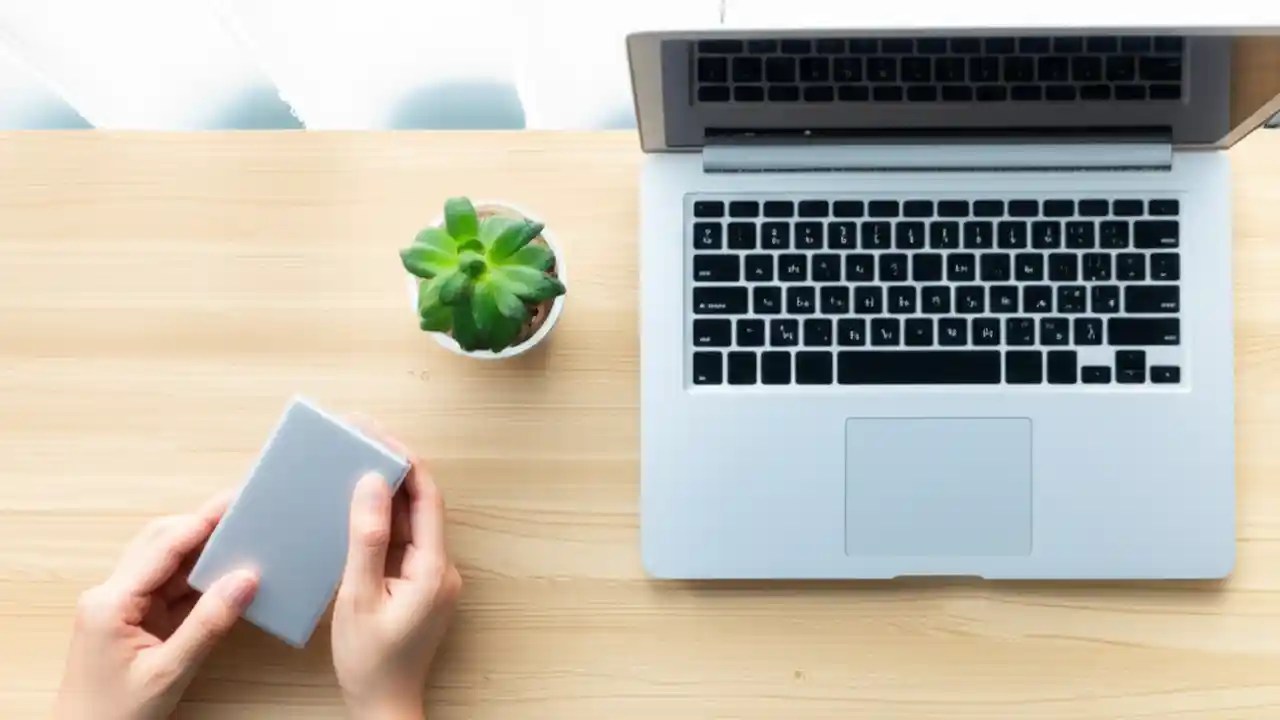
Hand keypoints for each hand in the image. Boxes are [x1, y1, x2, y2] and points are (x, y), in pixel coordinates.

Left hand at [54, 492, 258, 719]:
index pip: (163, 547)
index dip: (202, 522)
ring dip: (201, 549)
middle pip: (161, 543)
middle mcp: (110, 594)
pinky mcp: (132, 617)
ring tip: (241, 535)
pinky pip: (168, 585)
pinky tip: (224, 572)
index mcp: (110, 602)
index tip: (237, 504)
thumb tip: (246, 580)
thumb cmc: (115, 715)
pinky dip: (197, 576)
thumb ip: (208, 624)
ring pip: (165, 561)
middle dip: (202, 525)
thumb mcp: (168, 672)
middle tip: (244, 510)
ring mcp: (119, 604)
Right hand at [332, 424, 461, 719]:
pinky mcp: (420, 583)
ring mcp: (433, 576)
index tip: (376, 433)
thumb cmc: (371, 662)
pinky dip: (383, 519)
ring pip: (413, 519)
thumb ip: (366, 539)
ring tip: (354, 458)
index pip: (427, 498)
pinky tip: (356, 505)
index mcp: (434, 569)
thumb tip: (370, 485)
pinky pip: (405, 540)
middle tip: (361, 434)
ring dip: (386, 491)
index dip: (404, 460)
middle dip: (393, 466)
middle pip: (422, 503)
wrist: (385, 705)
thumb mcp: (358, 598)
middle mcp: (442, 567)